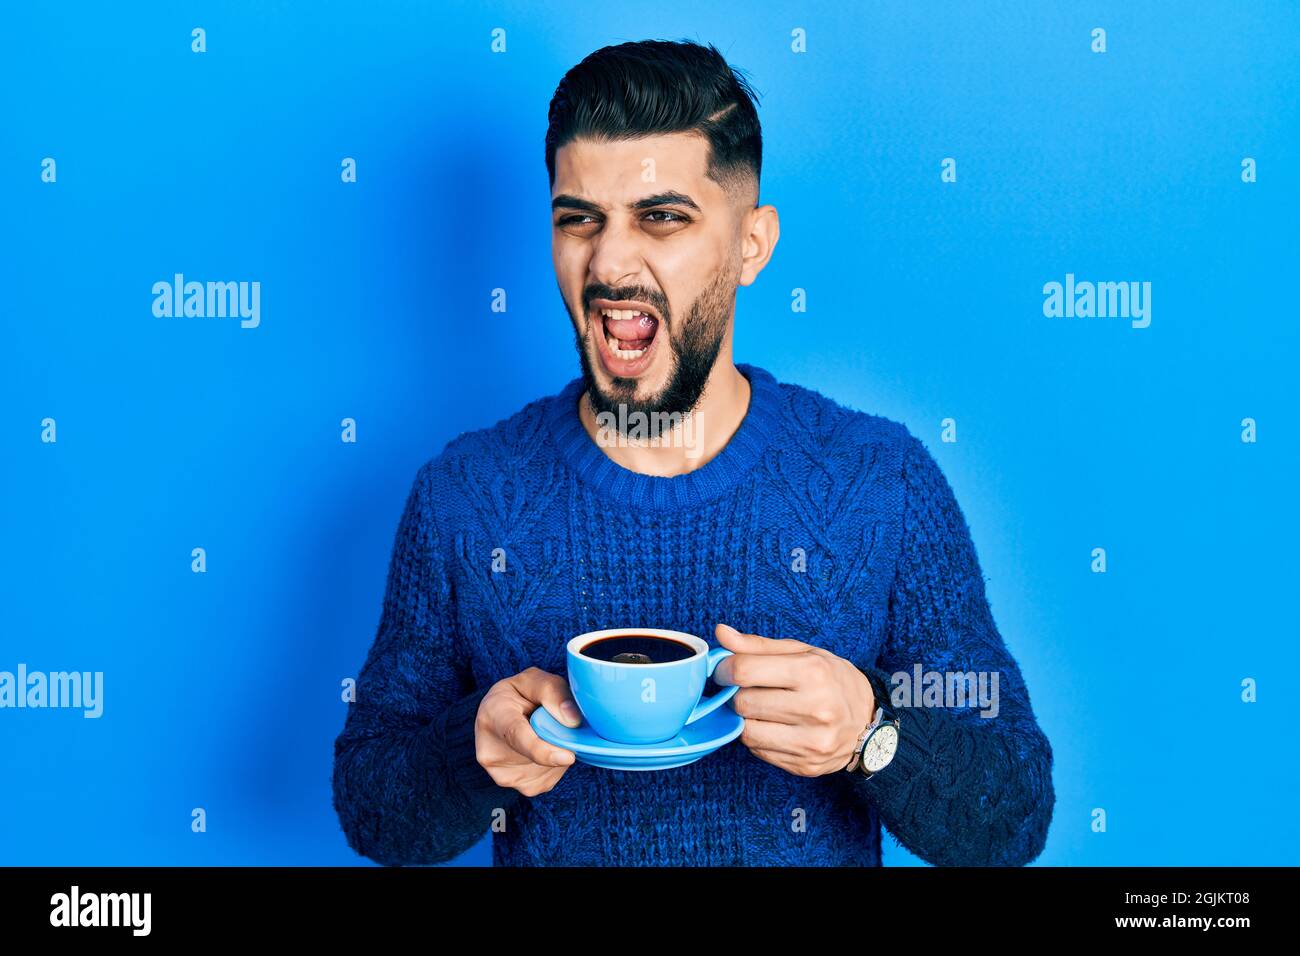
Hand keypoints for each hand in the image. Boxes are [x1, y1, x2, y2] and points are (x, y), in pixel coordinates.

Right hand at [475, 667, 580, 795]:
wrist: (500, 716)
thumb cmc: (519, 694)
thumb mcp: (533, 680)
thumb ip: (553, 692)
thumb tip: (573, 721)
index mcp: (493, 714)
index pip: (516, 736)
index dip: (542, 750)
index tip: (568, 756)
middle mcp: (489, 749)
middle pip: (537, 758)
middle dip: (561, 745)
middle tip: (563, 725)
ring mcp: (501, 773)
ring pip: (548, 769)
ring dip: (558, 752)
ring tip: (544, 732)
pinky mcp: (517, 786)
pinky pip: (549, 779)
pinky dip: (555, 765)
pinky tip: (544, 747)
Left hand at [712, 623, 875, 776]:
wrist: (869, 721)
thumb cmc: (831, 679)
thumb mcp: (802, 652)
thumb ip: (758, 645)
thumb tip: (721, 633)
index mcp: (813, 673)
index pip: (745, 671)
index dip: (725, 669)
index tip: (725, 670)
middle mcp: (816, 709)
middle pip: (743, 703)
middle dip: (736, 694)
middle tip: (745, 689)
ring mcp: (812, 742)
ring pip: (747, 732)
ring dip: (745, 719)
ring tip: (760, 708)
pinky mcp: (806, 766)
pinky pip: (760, 752)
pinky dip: (758, 738)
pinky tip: (773, 726)